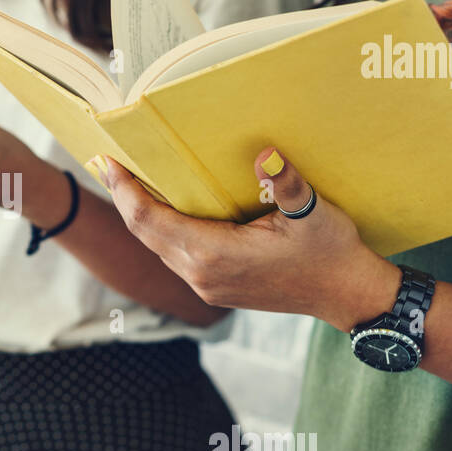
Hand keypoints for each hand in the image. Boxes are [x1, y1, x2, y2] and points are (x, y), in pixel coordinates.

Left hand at [97, 146, 399, 331]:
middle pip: (144, 233)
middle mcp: (201, 274)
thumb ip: (286, 184)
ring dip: (139, 215)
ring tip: (126, 182)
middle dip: (123, 197)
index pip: (150, 220)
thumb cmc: (332, 252)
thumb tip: (265, 154)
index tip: (107, 161)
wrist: (346, 295)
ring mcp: (206, 285)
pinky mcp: (214, 287)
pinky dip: (159, 230)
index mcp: (214, 254)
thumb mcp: (314, 213)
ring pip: (156, 246)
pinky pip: (172, 255)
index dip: (125, 190)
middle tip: (105, 162)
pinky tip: (160, 209)